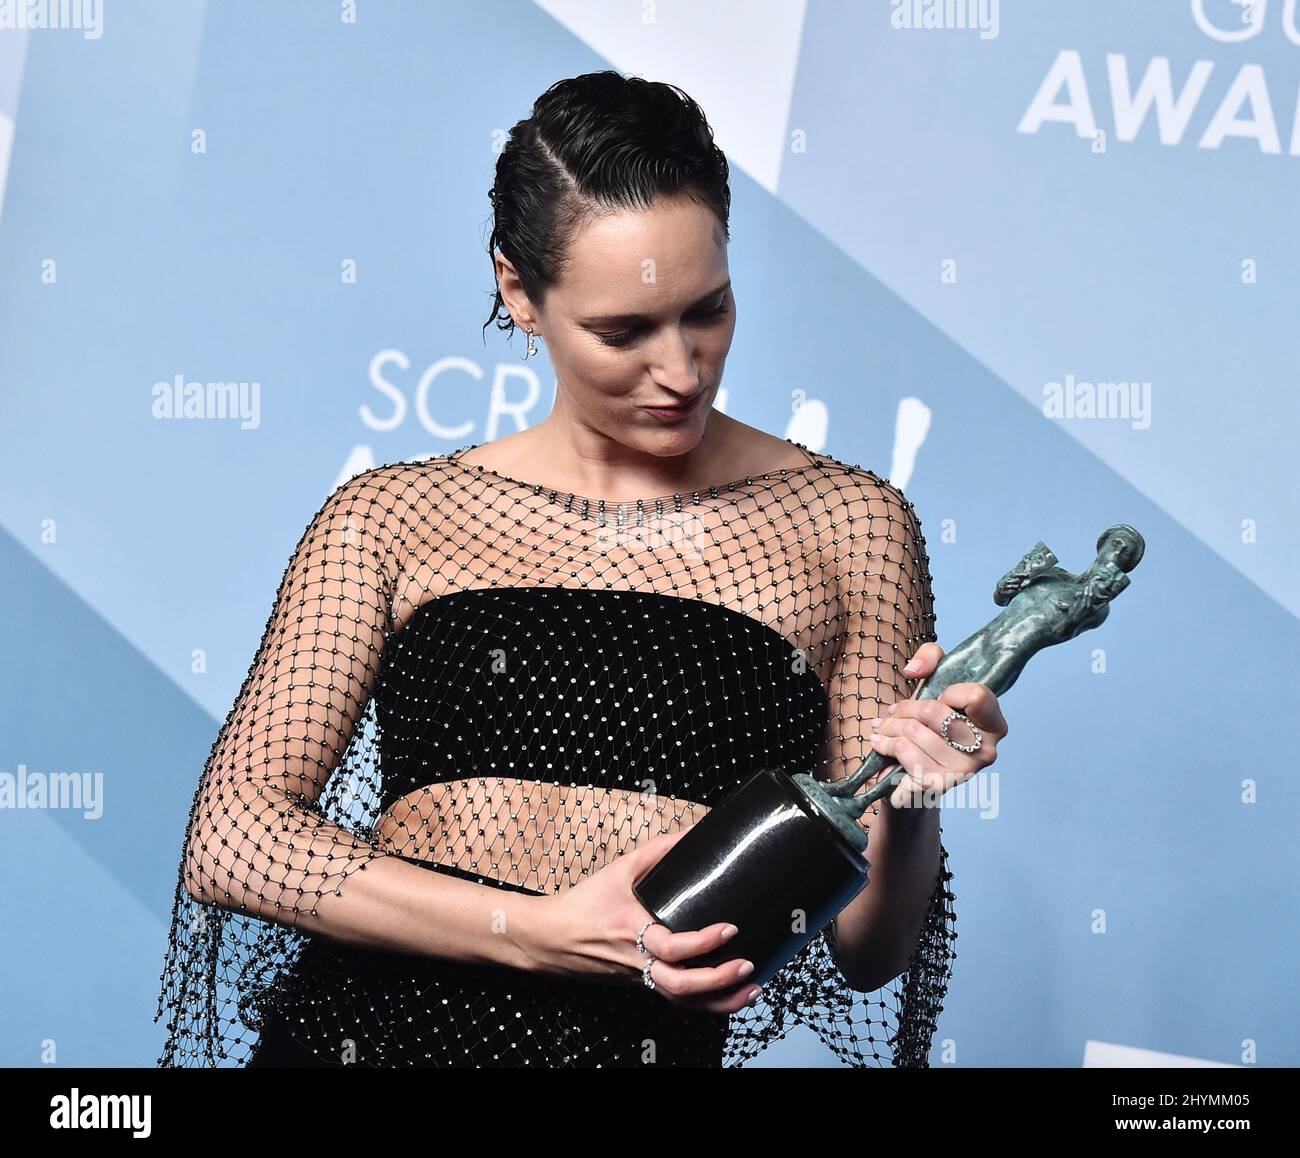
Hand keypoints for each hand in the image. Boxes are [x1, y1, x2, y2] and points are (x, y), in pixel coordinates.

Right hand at [530, 826, 761, 1014]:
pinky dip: (705, 1005)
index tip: (730, 929)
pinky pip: (675, 1002)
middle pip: (681, 986)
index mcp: (632, 931)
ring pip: (682, 1001)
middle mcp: (637, 961)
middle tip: (748, 964)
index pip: (672, 946)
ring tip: (752, 990)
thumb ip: (657, 851)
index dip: (703, 942)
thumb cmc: (583, 902)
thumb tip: (693, 832)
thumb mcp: (619, 870)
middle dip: (719, 980)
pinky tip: (728, 998)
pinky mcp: (640, 985)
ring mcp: (639, 978)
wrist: (549, 938)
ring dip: (720, 1001)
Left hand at [867, 641, 1007, 808]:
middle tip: (890, 714)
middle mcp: (986, 751)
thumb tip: (913, 670)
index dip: (949, 692)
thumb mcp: (935, 682)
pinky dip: (885, 744)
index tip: (938, 699)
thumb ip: (931, 657)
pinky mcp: (938, 785)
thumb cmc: (929, 728)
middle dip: (904, 709)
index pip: (976, 695)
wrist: (913, 779)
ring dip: (889, 728)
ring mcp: (964, 771)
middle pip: (934, 712)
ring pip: (913, 731)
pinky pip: (904, 752)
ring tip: (882, 729)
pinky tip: (880, 743)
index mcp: (994, 725)